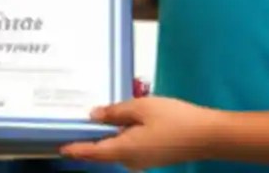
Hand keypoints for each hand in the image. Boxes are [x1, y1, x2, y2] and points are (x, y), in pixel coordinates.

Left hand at [60, 97, 222, 169]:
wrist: (208, 135)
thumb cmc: (174, 119)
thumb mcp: (141, 108)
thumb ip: (115, 112)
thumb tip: (94, 116)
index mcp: (124, 150)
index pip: (92, 152)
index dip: (76, 149)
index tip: (60, 147)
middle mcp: (130, 160)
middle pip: (103, 151)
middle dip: (89, 141)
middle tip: (73, 126)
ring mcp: (142, 160)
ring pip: (117, 148)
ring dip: (106, 137)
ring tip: (93, 120)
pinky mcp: (153, 156)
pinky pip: (129, 147)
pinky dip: (120, 136)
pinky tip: (120, 123)